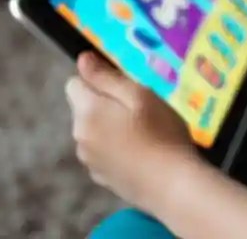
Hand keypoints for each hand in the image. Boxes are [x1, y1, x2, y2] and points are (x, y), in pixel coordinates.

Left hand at [66, 52, 201, 208]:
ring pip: (93, 131)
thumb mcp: (140, 96)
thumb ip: (107, 77)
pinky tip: (140, 154)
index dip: (98, 81)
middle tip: (140, 111)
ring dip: (110, 127)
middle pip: (84, 108)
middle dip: (105, 105)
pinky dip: (115, 149)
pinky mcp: (100, 177)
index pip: (74, 84)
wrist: (173, 186)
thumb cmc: (162, 134)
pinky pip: (102, 152)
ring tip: (144, 134)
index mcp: (87, 112)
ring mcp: (89, 160)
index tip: (124, 89)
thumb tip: (82, 60)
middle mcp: (79, 136)